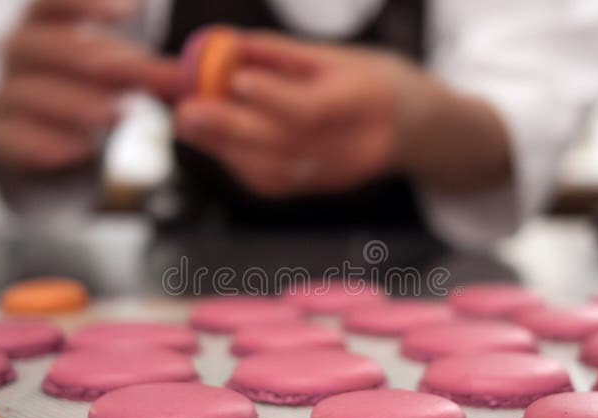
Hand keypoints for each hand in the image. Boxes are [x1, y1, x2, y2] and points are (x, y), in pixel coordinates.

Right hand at [0, 0, 178, 170]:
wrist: (42, 136)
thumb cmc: (83, 89)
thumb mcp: (115, 77)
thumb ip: (146, 73)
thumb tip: (185, 76)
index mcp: (42, 27)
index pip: (51, 4)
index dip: (85, 4)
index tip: (130, 11)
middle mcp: (16, 55)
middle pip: (39, 46)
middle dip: (85, 56)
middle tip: (127, 70)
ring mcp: (2, 94)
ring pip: (25, 92)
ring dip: (72, 101)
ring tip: (116, 114)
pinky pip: (11, 137)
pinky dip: (43, 143)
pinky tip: (80, 149)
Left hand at [174, 32, 409, 197]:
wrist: (412, 130)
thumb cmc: (371, 81)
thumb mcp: (338, 56)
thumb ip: (281, 56)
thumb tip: (226, 46)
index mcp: (363, 103)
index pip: (314, 109)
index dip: (274, 98)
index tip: (236, 80)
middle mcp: (350, 148)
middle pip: (284, 146)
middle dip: (228, 128)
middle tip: (185, 111)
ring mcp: (333, 177)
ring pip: (270, 170)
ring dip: (221, 145)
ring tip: (186, 120)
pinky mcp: (315, 190)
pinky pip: (267, 180)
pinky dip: (234, 158)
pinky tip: (212, 137)